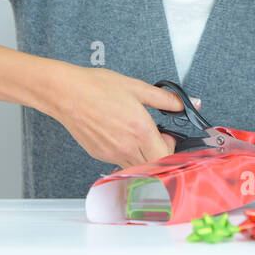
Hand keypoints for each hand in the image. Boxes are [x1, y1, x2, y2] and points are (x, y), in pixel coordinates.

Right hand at [42, 63, 199, 168]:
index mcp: (140, 131)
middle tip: (154, 136)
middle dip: (159, 153)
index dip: (171, 147)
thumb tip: (188, 104)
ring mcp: (111, 154)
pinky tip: (120, 135)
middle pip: (153, 166)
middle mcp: (126, 147)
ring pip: (136, 166)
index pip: (166, 156)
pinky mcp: (99, 155)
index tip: (167, 134)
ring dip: (142, 155)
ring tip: (135, 135)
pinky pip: (119, 162)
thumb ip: (166, 99)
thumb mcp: (137, 88)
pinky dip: (126, 154)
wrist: (66, 93)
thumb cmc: (97, 87)